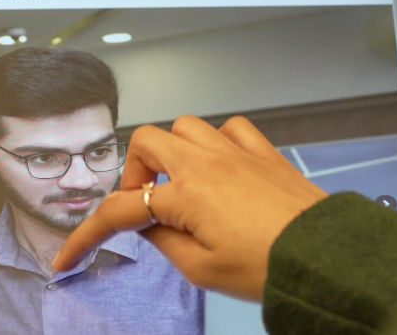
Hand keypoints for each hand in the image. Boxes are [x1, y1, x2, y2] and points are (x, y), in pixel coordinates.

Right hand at [52, 116, 327, 300]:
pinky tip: (220, 166)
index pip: (119, 210)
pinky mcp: (264, 153)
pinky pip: (231, 128)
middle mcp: (206, 163)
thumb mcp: (202, 270)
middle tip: (142, 206)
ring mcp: (236, 153)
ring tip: (178, 183)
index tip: (70, 255)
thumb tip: (148, 226)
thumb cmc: (271, 266)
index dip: (88, 235)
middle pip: (145, 143)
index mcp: (185, 195)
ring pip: (185, 126)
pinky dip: (217, 142)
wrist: (327, 258)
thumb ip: (165, 242)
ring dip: (172, 151)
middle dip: (133, 173)